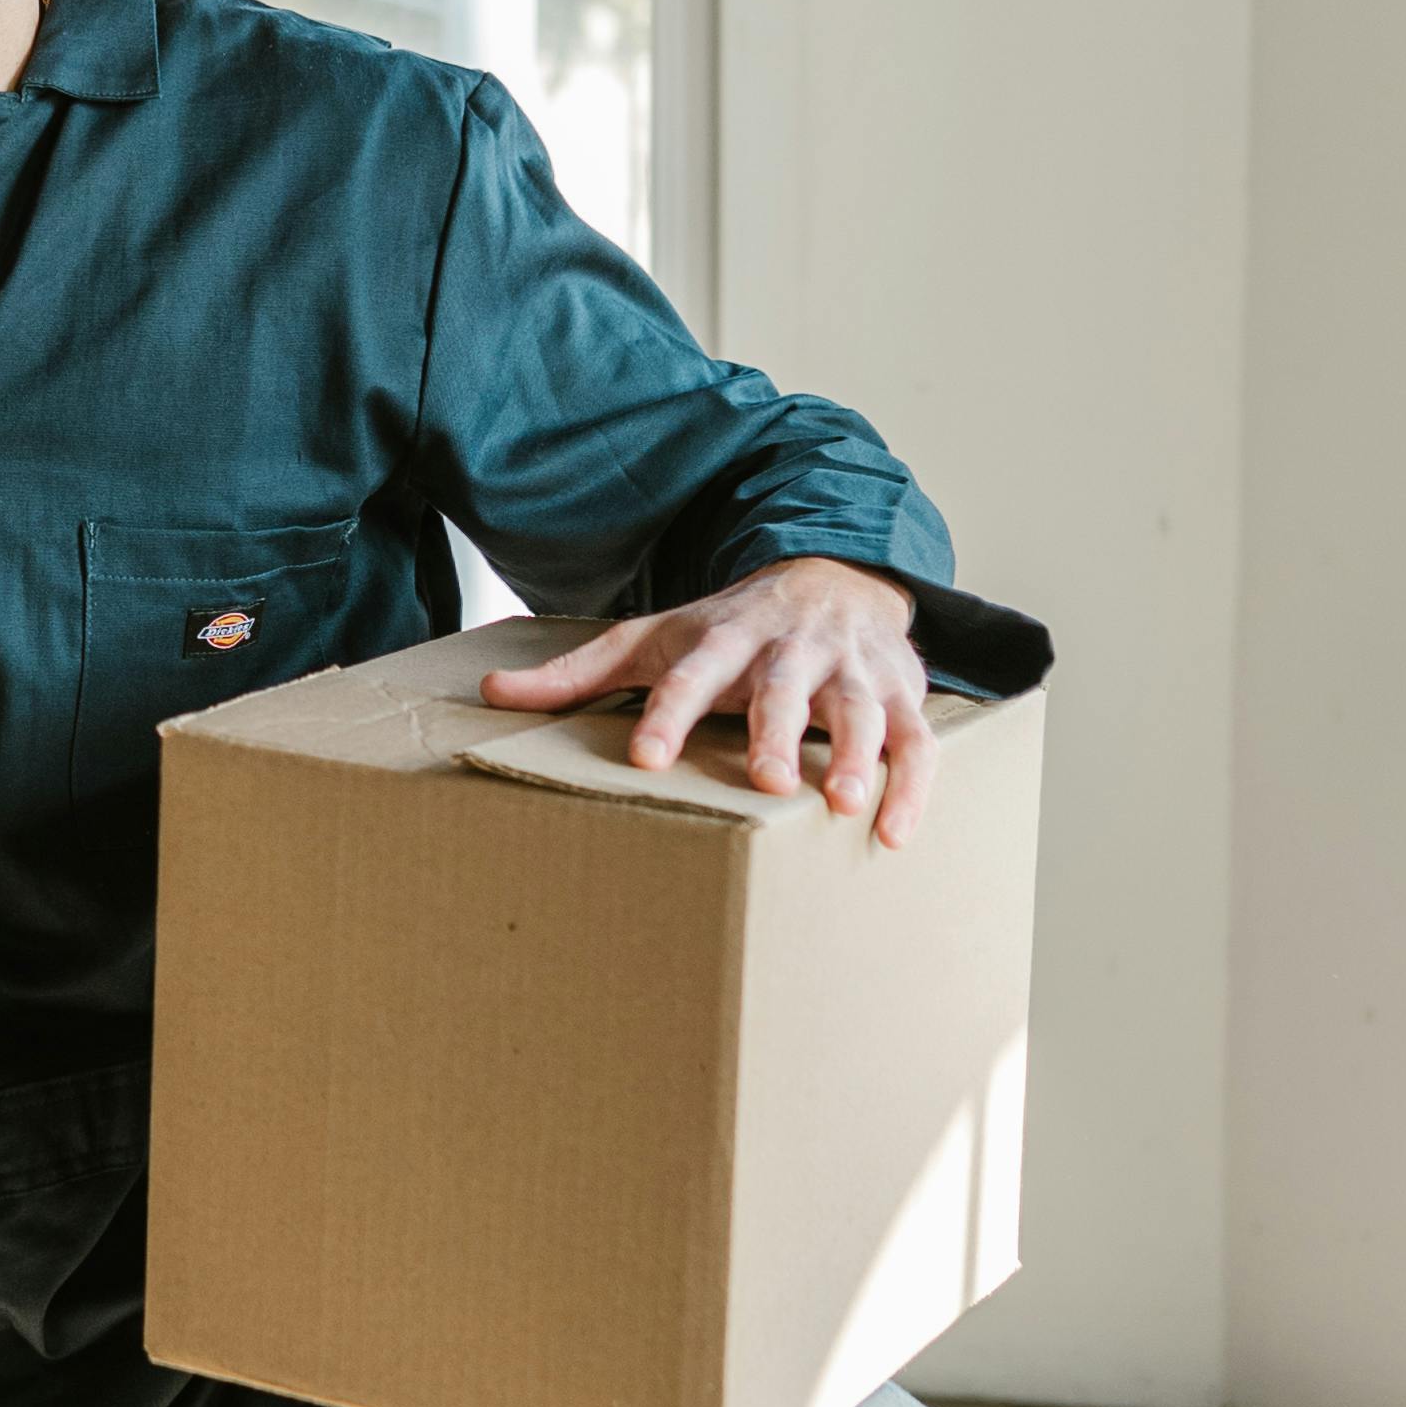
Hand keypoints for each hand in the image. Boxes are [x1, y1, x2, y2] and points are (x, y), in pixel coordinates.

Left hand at [480, 561, 936, 847]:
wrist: (834, 576)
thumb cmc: (733, 627)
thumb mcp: (655, 638)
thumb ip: (579, 671)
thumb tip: (490, 693)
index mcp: (723, 639)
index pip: (689, 675)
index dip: (668, 713)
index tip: (647, 757)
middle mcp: (789, 652)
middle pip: (781, 690)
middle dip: (776, 731)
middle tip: (766, 778)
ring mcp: (848, 672)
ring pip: (857, 711)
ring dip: (854, 756)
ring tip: (842, 803)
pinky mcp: (898, 694)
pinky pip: (915, 740)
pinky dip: (914, 784)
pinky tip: (898, 830)